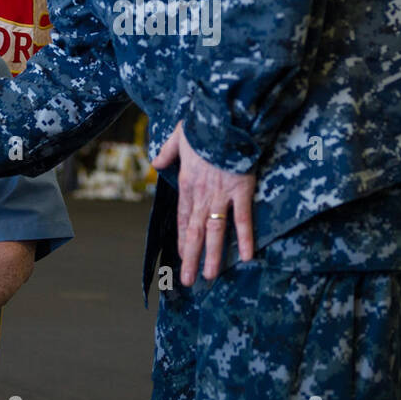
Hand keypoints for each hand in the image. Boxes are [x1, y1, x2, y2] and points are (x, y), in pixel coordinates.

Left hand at [152, 121, 255, 286]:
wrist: (224, 119)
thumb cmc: (203, 126)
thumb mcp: (178, 136)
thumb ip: (167, 152)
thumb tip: (155, 162)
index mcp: (187, 183)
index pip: (182, 218)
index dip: (182, 239)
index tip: (182, 256)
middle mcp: (202, 194)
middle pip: (194, 232)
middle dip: (190, 258)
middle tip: (189, 280)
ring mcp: (221, 195)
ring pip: (214, 231)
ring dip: (212, 255)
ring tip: (209, 276)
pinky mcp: (241, 191)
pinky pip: (243, 219)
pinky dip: (244, 238)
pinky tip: (246, 256)